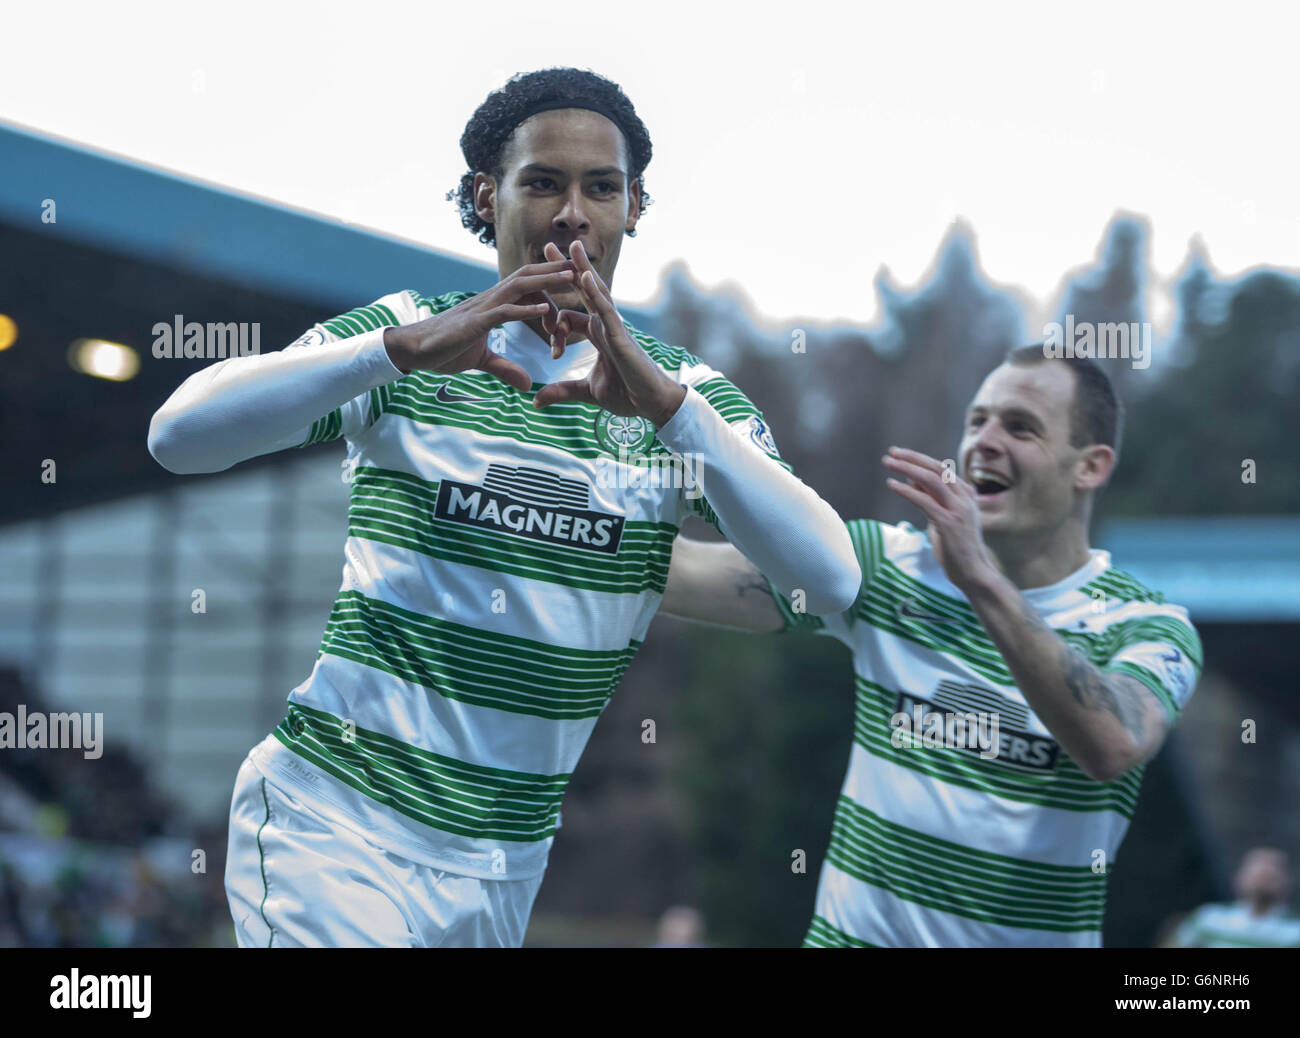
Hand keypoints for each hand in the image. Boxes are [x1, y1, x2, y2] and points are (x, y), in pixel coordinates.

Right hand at [382, 260, 577, 389]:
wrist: (413, 350)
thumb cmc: (443, 350)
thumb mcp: (482, 361)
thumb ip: (506, 369)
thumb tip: (528, 386)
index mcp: (493, 305)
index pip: (526, 287)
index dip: (549, 283)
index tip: (572, 281)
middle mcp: (490, 300)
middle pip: (527, 277)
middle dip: (555, 271)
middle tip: (582, 266)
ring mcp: (482, 308)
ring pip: (519, 287)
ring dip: (547, 282)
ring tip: (572, 279)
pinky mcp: (475, 323)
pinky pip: (504, 312)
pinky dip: (525, 311)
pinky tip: (544, 311)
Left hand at [533, 241, 685, 425]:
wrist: (651, 405)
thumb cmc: (627, 394)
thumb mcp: (586, 393)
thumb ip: (562, 391)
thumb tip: (536, 400)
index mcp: (598, 334)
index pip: (569, 316)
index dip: (555, 326)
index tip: (553, 351)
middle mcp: (606, 325)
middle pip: (584, 290)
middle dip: (566, 268)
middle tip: (547, 246)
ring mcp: (614, 328)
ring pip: (597, 292)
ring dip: (583, 268)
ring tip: (571, 246)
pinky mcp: (621, 336)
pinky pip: (606, 310)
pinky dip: (596, 293)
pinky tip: (586, 276)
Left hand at [882, 447, 998, 592]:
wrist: (973, 572)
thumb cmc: (956, 546)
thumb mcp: (942, 517)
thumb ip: (931, 498)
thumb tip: (911, 479)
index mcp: (966, 494)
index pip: (940, 468)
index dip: (918, 459)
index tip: (899, 454)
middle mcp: (964, 498)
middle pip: (936, 469)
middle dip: (912, 458)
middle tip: (891, 453)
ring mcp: (958, 509)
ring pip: (931, 480)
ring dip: (907, 469)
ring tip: (888, 463)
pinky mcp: (949, 523)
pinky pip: (924, 501)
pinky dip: (906, 490)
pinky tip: (892, 484)